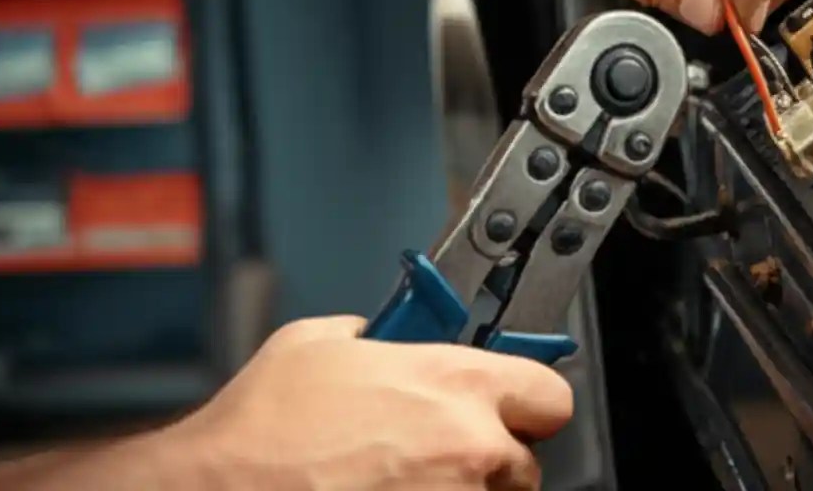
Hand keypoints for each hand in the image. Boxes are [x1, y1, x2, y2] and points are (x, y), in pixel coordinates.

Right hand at [161, 316, 572, 489]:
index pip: (551, 396)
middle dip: (490, 461)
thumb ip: (376, 337)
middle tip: (439, 457)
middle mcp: (470, 447)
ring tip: (401, 486)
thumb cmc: (262, 428)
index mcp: (456, 384)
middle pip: (524, 464)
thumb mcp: (320, 343)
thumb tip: (384, 340)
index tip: (510, 410)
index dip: (527, 404)